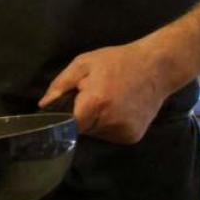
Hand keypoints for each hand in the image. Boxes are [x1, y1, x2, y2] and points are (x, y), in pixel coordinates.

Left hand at [39, 43, 170, 143]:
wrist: (156, 67)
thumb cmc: (117, 62)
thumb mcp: (84, 64)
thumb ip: (61, 85)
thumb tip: (43, 106)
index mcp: (96, 104)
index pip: (68, 125)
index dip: (62, 120)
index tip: (61, 113)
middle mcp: (110, 123)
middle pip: (82, 129)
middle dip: (81, 116)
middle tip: (90, 96)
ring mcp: (123, 132)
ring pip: (96, 133)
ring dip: (95, 121)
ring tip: (107, 100)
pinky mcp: (132, 138)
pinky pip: (110, 135)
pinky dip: (108, 125)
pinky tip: (118, 109)